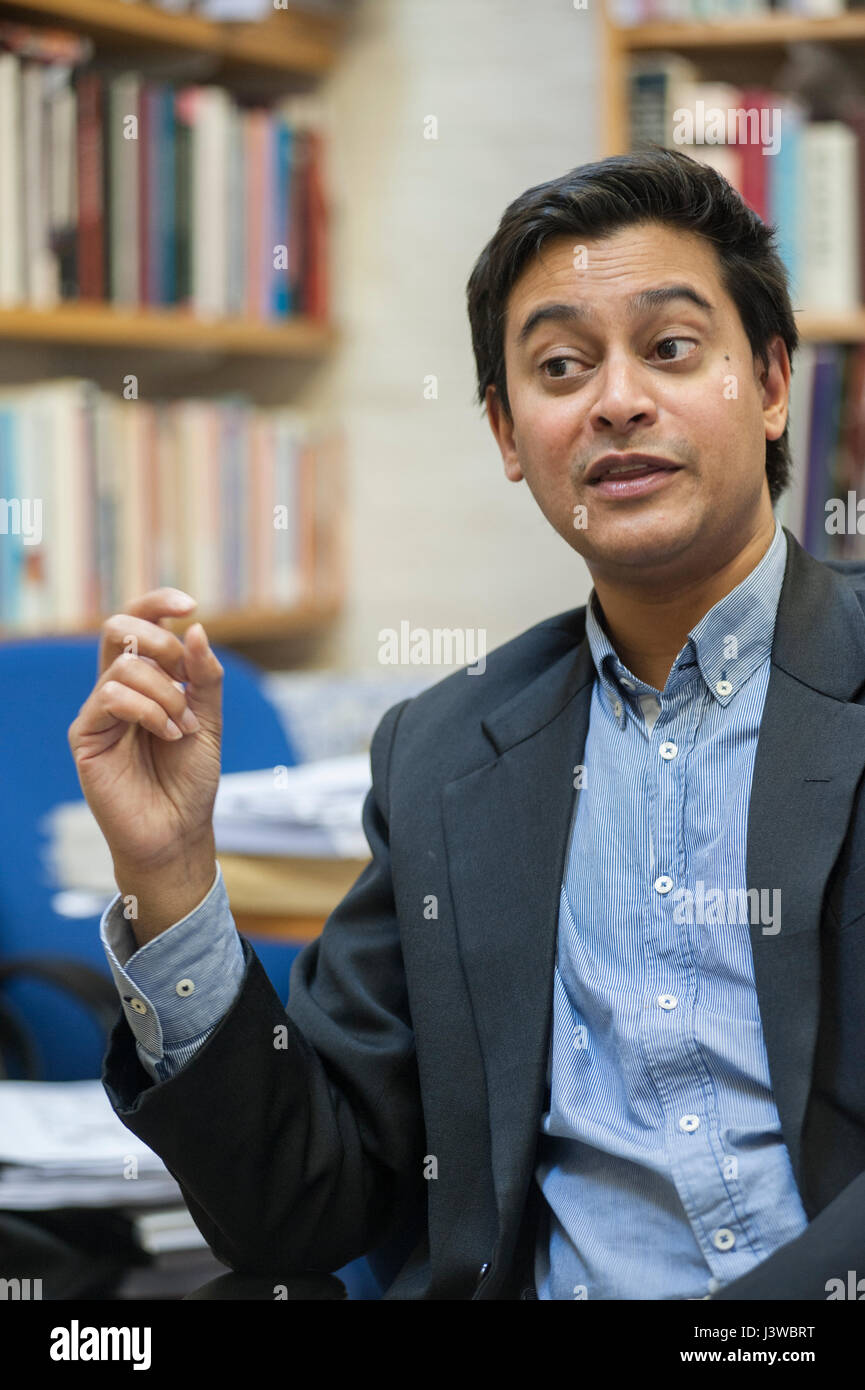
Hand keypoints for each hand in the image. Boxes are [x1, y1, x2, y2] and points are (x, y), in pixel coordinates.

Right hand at [68, 589, 223, 878]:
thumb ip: (204, 676)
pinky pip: (112, 696)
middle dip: (161, 641)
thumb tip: (194, 627)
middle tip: (186, 678)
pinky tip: (168, 734)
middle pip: (120, 628)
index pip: (141, 624)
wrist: (178, 831)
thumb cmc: (190, 779)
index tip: (190, 604)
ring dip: (167, 693)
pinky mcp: (85, 735)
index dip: (158, 603)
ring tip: (183, 729)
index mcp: (147, 680)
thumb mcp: (210, 720)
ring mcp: (99, 711)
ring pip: (126, 666)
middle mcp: (118, 689)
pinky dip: (149, 710)